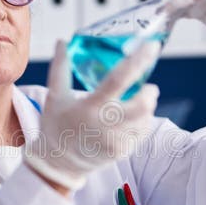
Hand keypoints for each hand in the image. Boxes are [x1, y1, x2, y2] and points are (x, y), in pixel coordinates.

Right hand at [24, 40, 159, 190]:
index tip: (151, 47)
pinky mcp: (122, 151)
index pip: (118, 79)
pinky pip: (141, 133)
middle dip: (149, 92)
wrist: (58, 163)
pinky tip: (132, 119)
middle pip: (142, 104)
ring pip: (146, 119)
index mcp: (89, 107)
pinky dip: (142, 122)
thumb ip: (60, 68)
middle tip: (147, 87)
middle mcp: (105, 125)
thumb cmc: (56, 126)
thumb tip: (62, 42)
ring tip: (138, 102)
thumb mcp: (54, 96)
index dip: (137, 61)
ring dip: (147, 107)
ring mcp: (116, 141)